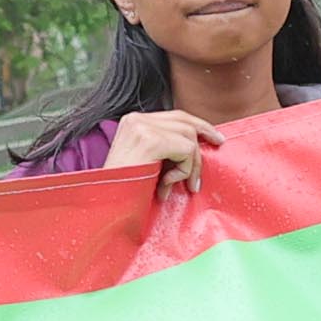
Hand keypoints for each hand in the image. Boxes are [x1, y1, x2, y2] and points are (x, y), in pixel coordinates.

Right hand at [100, 109, 221, 188]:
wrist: (104, 205)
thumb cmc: (124, 190)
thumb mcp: (145, 162)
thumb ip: (165, 149)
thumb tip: (195, 146)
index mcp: (133, 121)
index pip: (175, 116)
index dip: (198, 126)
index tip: (214, 137)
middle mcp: (137, 119)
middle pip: (185, 121)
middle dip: (202, 139)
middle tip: (217, 147)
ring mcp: (143, 128)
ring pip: (189, 137)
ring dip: (190, 165)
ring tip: (173, 185)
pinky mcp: (151, 141)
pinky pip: (187, 150)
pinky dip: (184, 170)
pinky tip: (166, 185)